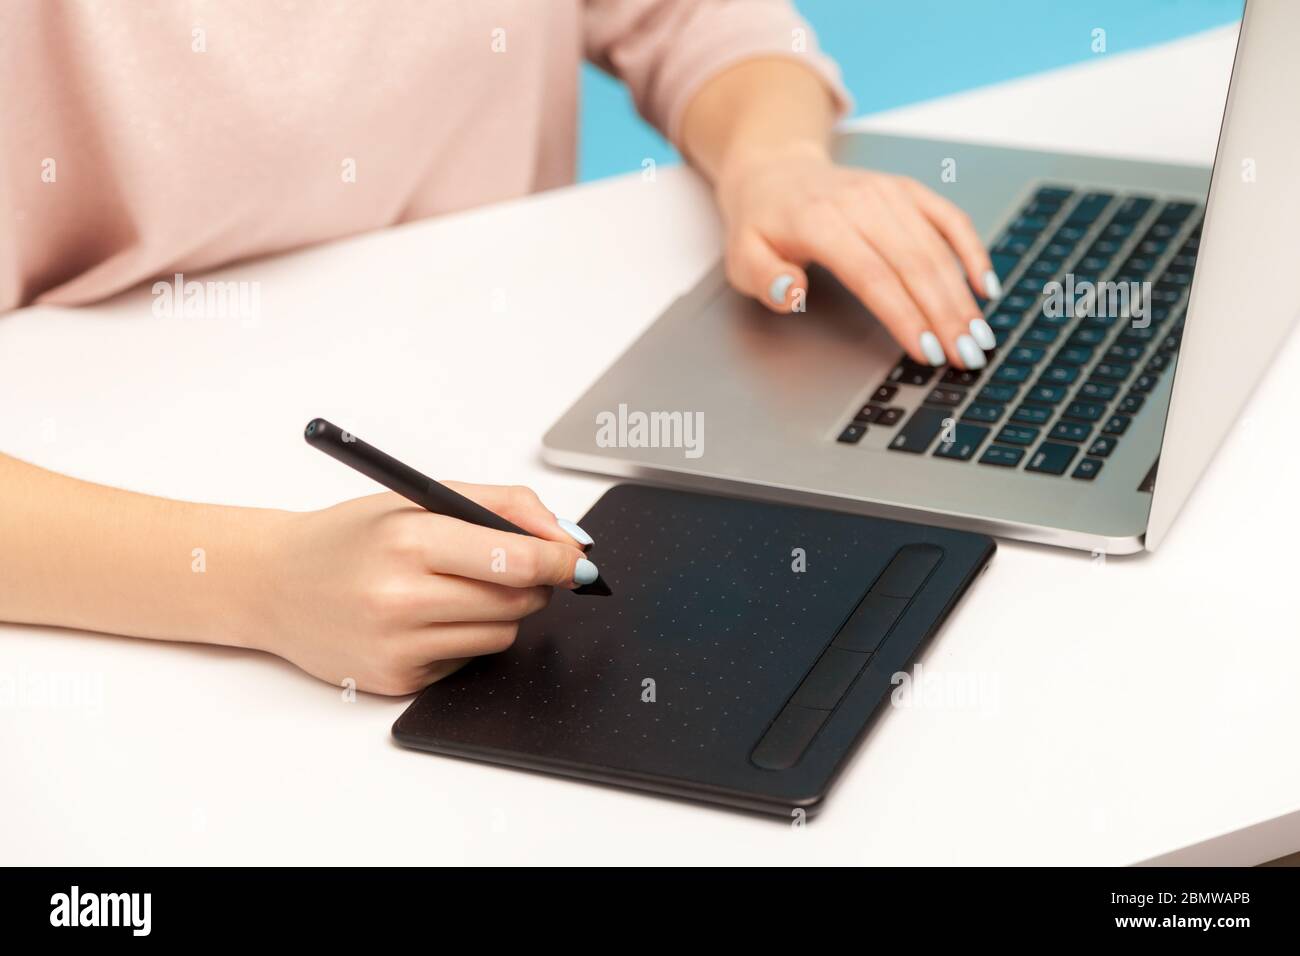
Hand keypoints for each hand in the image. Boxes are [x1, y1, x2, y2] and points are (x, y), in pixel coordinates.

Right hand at [253, 484, 595, 694]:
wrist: (274, 584)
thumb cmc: (351, 537)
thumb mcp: (421, 498)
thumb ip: (503, 506)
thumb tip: (569, 538)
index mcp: (411, 540)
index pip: (517, 559)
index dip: (561, 561)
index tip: (578, 559)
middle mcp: (401, 597)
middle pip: (518, 602)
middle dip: (534, 584)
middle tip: (517, 567)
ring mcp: (398, 645)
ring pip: (501, 635)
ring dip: (501, 612)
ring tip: (457, 587)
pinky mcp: (397, 680)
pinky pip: (468, 660)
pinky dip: (465, 638)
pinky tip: (426, 617)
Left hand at [715, 141, 998, 368]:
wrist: (775, 172)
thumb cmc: (760, 224)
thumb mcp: (740, 258)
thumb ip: (762, 279)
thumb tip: (791, 292)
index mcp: (820, 222)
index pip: (873, 277)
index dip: (904, 316)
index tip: (926, 351)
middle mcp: (862, 203)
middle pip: (914, 265)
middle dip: (945, 315)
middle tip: (966, 356)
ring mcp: (889, 193)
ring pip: (936, 248)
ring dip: (961, 296)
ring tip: (979, 336)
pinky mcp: (908, 190)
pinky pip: (949, 219)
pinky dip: (972, 251)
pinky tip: (985, 287)